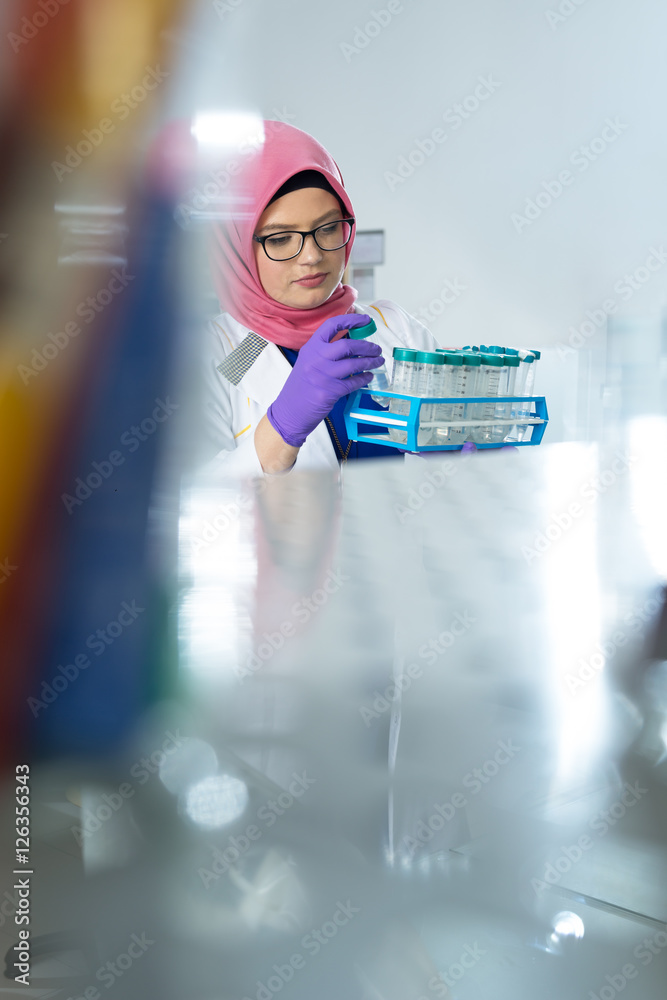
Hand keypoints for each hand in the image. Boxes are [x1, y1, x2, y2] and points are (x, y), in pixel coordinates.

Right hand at [267, 314, 384, 447]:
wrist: (290, 410)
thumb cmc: (301, 386)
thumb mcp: (308, 362)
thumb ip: (325, 352)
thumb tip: (352, 342)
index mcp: (311, 347)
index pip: (332, 326)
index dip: (351, 320)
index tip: (366, 320)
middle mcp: (316, 359)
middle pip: (347, 345)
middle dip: (367, 346)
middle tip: (377, 349)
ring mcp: (323, 375)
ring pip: (353, 364)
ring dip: (370, 362)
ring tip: (378, 361)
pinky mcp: (330, 391)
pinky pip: (353, 382)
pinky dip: (364, 379)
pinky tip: (369, 377)